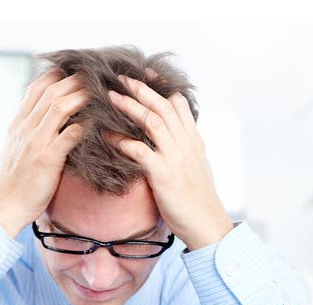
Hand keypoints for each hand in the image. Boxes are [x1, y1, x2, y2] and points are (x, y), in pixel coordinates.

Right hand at [0, 72, 89, 237]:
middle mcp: (26, 128)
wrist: (5, 206)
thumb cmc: (13, 182)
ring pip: (60, 107)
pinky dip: (84, 126)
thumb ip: (28, 132)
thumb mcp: (15, 149)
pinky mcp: (47, 159)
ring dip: (81, 96)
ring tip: (98, 93)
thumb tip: (44, 122)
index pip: (36, 88)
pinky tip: (96, 122)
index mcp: (18, 124)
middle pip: (51, 92)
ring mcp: (36, 142)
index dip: (56, 76)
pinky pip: (69, 135)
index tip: (73, 73)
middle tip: (94, 77)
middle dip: (74, 81)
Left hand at [108, 76, 232, 249]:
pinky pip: (138, 150)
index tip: (146, 74)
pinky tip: (107, 135)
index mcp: (194, 140)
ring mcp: (175, 157)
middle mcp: (185, 144)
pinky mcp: (163, 173)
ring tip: (111, 97)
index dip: (161, 87)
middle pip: (162, 106)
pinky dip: (121, 140)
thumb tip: (177, 140)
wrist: (206, 222)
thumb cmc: (199, 200)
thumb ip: (186, 149)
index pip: (179, 104)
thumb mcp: (197, 167)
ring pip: (152, 122)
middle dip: (141, 89)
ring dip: (130, 107)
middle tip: (122, 78)